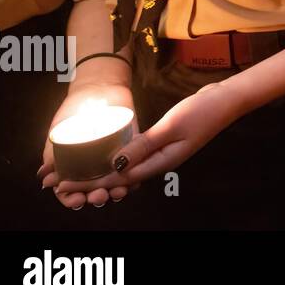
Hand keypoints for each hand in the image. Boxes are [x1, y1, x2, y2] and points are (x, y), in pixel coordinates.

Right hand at [39, 81, 136, 208]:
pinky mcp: (130, 150)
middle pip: (93, 190)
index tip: (77, 199)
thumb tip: (45, 177)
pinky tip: (134, 182)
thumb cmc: (73, 111)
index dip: (71, 198)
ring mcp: (111, 160)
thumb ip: (51, 155)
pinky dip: (134, 177)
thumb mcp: (58, 132)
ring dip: (116, 192)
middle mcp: (91, 167)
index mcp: (70, 167)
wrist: (96, 88)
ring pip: (113, 184)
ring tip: (117, 192)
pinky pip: (133, 168)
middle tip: (99, 196)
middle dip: (96, 197)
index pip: (69, 191)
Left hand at [49, 82, 244, 198]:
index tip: (62, 185)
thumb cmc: (202, 111)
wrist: (227, 100)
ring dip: (100, 173)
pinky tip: (106, 157)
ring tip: (74, 174)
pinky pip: (135, 158)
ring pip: (125, 169)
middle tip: (57, 183)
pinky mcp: (164, 143)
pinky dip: (117, 161)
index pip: (118, 178)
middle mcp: (159, 162)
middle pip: (119, 178)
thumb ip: (144, 145)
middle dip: (87, 182)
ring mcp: (162, 153)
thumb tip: (116, 164)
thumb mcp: (172, 126)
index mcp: (161, 162)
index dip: (89, 182)